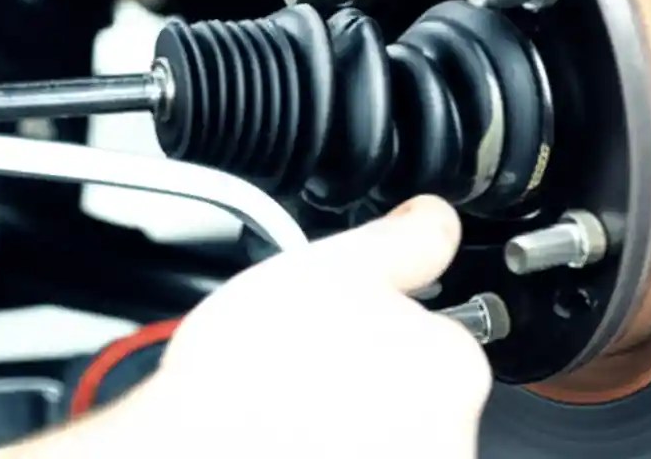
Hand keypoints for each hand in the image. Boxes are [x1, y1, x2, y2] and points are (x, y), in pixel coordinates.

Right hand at [0, 196, 490, 458]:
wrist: (198, 450)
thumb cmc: (250, 375)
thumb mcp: (333, 268)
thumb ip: (403, 241)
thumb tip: (435, 216)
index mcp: (451, 365)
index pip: (433, 328)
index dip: (373, 316)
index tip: (332, 325)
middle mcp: (451, 433)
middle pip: (408, 385)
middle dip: (362, 370)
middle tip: (299, 364)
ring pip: (382, 431)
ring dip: (344, 417)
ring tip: (282, 406)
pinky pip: (356, 456)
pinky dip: (327, 448)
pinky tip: (285, 438)